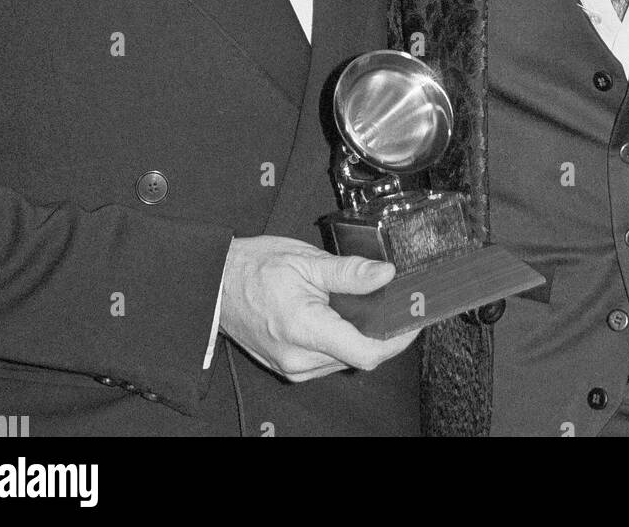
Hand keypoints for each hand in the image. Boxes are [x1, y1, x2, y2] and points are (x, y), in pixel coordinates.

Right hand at [219, 235, 417, 381]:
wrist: (215, 284)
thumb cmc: (254, 268)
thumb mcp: (306, 260)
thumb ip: (349, 272)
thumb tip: (385, 275)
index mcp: (304, 329)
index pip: (366, 353)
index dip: (397, 339)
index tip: (413, 320)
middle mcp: (299, 359)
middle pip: (359, 356)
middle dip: (380, 331)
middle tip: (392, 300)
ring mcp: (292, 367)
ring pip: (344, 358)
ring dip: (359, 335)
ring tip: (360, 301)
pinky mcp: (289, 367)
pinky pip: (327, 359)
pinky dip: (340, 339)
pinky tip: (338, 314)